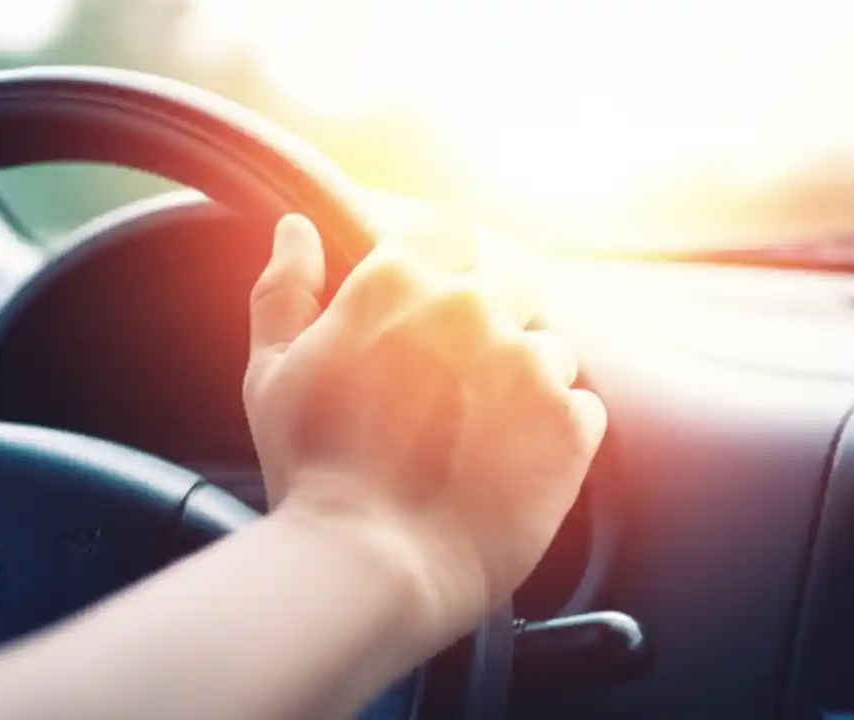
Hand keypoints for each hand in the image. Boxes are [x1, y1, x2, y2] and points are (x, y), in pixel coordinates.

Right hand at [243, 214, 606, 640]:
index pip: (449, 227)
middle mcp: (474, 308)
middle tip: (461, 363)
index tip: (434, 291)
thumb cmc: (311, 471)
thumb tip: (296, 229)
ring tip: (477, 431)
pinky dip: (553, 426)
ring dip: (523, 374)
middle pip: (513, 273)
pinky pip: (580, 403)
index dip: (443, 257)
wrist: (370, 565)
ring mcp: (529, 365)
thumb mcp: (273, 372)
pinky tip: (506, 459)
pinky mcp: (570, 424)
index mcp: (400, 282)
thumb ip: (285, 289)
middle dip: (495, 306)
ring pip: (548, 345)